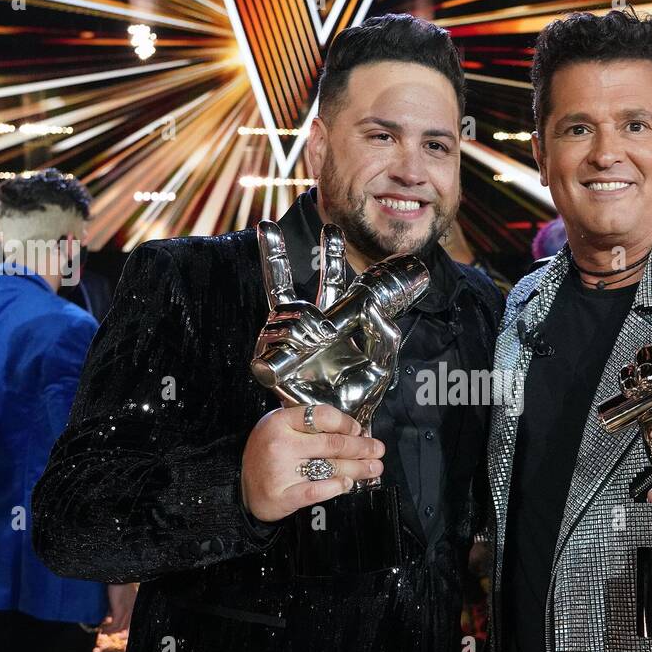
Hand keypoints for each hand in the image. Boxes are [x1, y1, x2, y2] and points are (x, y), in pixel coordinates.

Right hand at [103, 582, 137, 633]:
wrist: (116, 572)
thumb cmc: (115, 580)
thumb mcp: (116, 594)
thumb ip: (114, 604)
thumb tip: (106, 615)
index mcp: (134, 602)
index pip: (131, 620)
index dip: (124, 628)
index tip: (116, 632)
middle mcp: (133, 607)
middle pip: (127, 625)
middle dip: (117, 631)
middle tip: (105, 632)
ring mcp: (128, 608)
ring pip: (120, 626)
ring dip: (110, 630)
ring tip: (101, 630)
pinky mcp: (121, 609)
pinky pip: (115, 624)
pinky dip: (108, 628)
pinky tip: (101, 628)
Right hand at [240, 404, 384, 522]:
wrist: (241, 487)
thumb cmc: (266, 455)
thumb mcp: (279, 429)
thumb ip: (307, 426)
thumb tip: (352, 430)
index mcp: (280, 422)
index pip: (321, 416)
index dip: (346, 423)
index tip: (359, 429)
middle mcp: (280, 444)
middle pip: (332, 444)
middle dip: (361, 448)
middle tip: (377, 450)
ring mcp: (280, 470)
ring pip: (330, 467)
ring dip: (358, 468)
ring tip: (373, 468)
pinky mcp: (282, 495)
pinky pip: (316, 490)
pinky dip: (336, 487)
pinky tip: (348, 484)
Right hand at [253, 222, 412, 430]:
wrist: (345, 424)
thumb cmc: (362, 391)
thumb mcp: (383, 359)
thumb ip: (383, 331)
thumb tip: (372, 305)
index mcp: (334, 319)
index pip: (329, 280)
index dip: (329, 255)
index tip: (330, 228)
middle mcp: (305, 325)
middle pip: (284, 283)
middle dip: (273, 255)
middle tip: (267, 227)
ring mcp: (285, 341)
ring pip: (284, 311)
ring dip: (303, 318)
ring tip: (321, 333)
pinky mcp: (271, 363)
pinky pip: (270, 341)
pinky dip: (288, 339)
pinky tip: (303, 343)